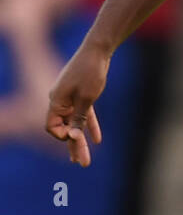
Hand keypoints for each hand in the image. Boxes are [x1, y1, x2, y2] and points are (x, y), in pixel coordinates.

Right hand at [45, 42, 109, 166]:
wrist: (97, 51)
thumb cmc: (90, 73)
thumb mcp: (86, 99)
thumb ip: (78, 118)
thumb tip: (72, 137)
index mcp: (55, 101)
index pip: (52, 127)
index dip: (63, 135)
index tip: (76, 136)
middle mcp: (60, 101)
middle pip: (64, 129)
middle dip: (74, 146)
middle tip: (82, 163)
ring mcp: (70, 98)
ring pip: (75, 124)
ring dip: (81, 140)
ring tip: (84, 158)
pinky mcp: (81, 95)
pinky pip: (84, 115)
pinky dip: (90, 126)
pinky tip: (97, 140)